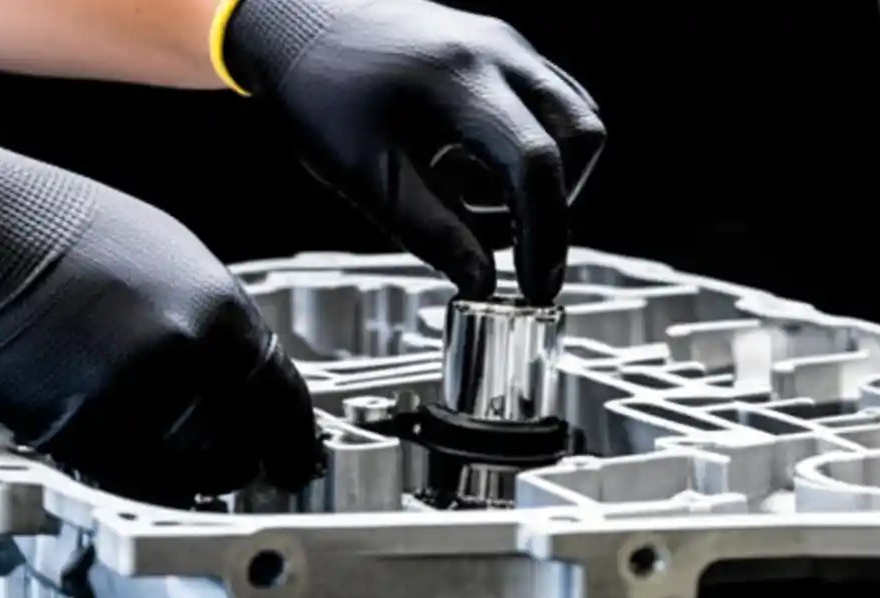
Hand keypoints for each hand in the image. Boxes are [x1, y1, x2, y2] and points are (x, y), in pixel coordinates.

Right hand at [0, 124, 319, 505]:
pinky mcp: (75, 428)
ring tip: (178, 461)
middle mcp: (183, 352)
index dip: (293, 440)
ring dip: (189, 476)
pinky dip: (137, 474)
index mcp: (216, 304)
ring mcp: (130, 394)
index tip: (295, 461)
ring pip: (185, 473)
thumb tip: (240, 373)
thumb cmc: (56, 230)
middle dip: (243, 462)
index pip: (283, 398)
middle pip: (240, 446)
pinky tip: (131, 453)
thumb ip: (212, 319)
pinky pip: (127, 475)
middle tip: (241, 468)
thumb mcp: (166, 255)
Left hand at [216, 0, 604, 303]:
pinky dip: (528, 145)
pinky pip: (548, 101)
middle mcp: (498, 53)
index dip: (545, 236)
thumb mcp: (369, 179)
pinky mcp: (500, 49)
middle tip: (503, 240)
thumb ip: (431, 234)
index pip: (535, 165)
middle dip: (554, 202)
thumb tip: (481, 283)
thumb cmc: (321, 97)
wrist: (299, 29)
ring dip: (542, 173)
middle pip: (580, 137)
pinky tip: (471, 165)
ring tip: (468, 194)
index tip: (537, 286)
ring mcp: (506, 44)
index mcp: (463, 82)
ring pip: (573, 117)